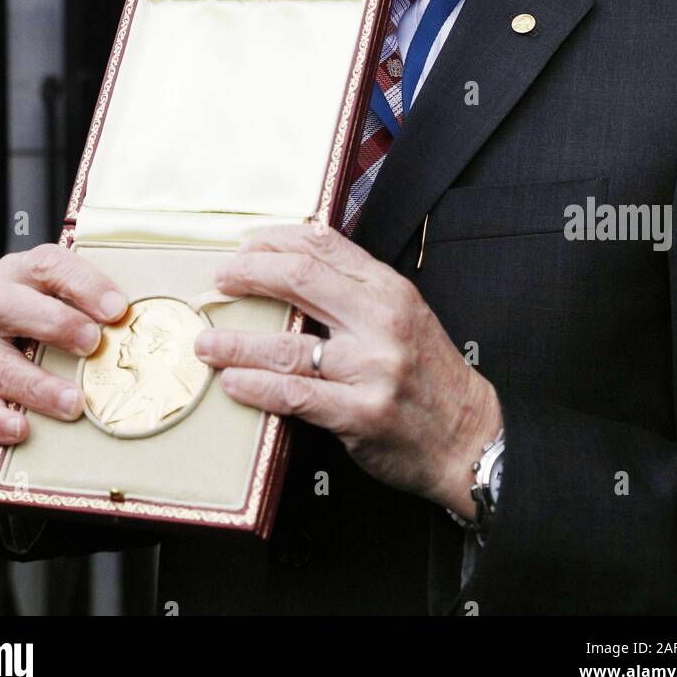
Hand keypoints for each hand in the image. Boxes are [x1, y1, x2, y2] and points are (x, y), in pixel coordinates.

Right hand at [0, 243, 127, 443]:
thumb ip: (103, 303)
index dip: (82, 284)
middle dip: (54, 325)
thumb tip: (145, 320)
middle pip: (10, 305)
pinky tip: (22, 427)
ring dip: (36, 385)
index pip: (47, 265)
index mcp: (20, 272)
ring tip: (73, 403)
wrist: (16, 340)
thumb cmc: (57, 319)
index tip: (116, 308)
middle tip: (92, 344)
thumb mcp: (76, 300)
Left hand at [195, 223, 501, 517]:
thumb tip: (291, 264)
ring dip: (236, 342)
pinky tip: (234, 383)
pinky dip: (257, 387)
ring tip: (207, 342)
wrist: (469, 436)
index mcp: (389, 289)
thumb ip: (354, 290)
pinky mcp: (361, 413)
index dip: (274, 240)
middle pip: (299, 279)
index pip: (322, 245)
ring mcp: (371, 368)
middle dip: (247, 276)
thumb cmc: (428, 374)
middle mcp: (381, 321)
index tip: (243, 248)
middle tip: (219, 283)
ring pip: (286, 345)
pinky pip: (295, 395)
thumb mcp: (403, 314)